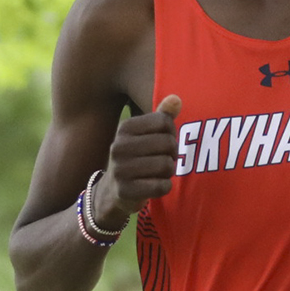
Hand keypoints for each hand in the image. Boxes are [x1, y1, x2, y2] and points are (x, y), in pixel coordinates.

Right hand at [97, 95, 181, 224]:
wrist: (113, 190)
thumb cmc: (137, 156)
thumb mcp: (146, 134)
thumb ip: (162, 116)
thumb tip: (176, 99)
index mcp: (125, 128)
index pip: (164, 122)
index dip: (171, 133)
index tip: (164, 141)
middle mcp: (119, 146)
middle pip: (168, 143)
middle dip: (171, 154)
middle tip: (163, 159)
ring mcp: (120, 169)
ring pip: (166, 165)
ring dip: (168, 171)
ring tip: (158, 172)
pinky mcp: (125, 191)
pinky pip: (162, 186)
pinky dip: (164, 186)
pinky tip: (155, 185)